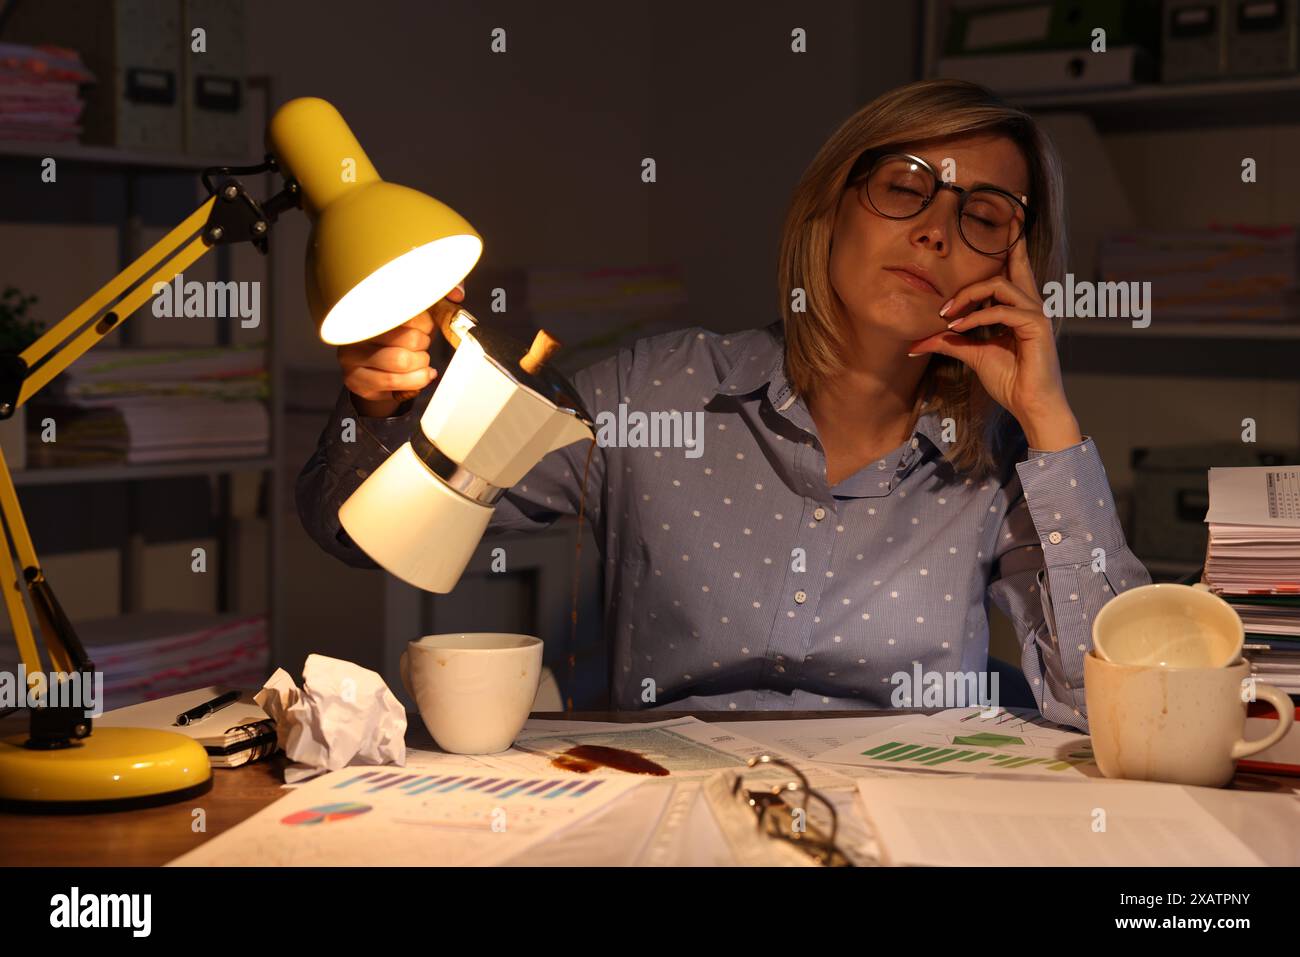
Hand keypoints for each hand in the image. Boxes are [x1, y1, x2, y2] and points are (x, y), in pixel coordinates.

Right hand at [339, 283, 464, 416]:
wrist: (375, 373)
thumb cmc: (399, 340)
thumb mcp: (417, 316)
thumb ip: (439, 299)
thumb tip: (458, 294)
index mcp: (368, 307)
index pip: (407, 310)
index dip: (425, 323)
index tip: (424, 328)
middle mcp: (355, 331)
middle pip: (409, 337)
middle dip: (424, 345)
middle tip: (420, 346)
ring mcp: (352, 358)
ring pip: (402, 361)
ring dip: (421, 364)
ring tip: (419, 362)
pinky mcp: (359, 382)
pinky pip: (397, 382)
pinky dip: (417, 380)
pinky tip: (419, 375)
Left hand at [905, 240, 1080, 450]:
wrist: (1030, 405)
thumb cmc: (1009, 379)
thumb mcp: (971, 354)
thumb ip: (949, 342)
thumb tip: (916, 343)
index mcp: (1018, 308)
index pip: (1014, 270)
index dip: (1012, 244)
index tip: (1010, 217)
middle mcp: (1030, 305)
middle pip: (1015, 264)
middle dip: (1009, 239)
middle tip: (997, 220)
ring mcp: (1035, 314)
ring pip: (999, 286)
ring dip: (968, 296)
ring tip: (947, 315)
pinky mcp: (1036, 326)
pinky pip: (1001, 311)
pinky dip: (976, 318)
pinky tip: (959, 328)